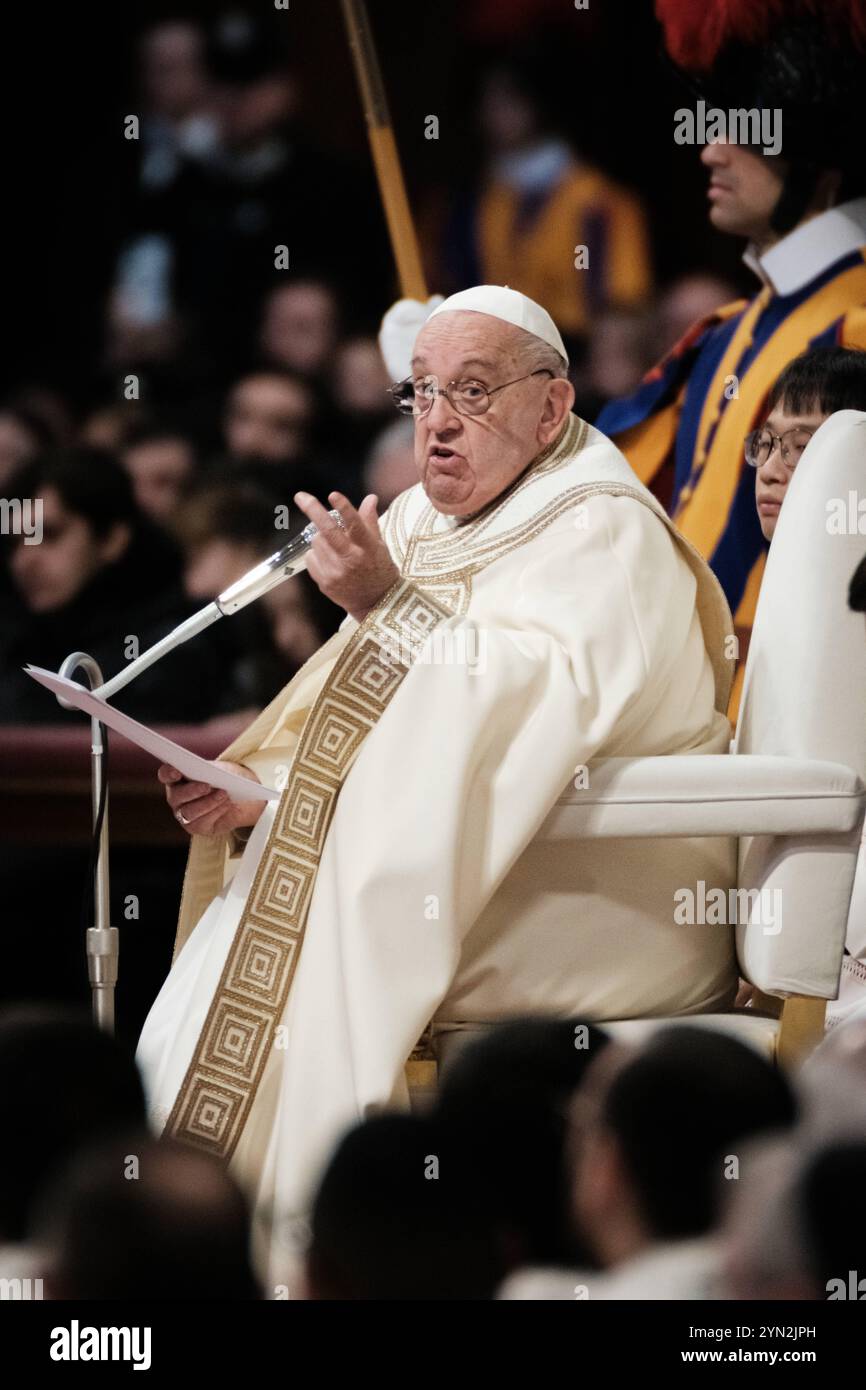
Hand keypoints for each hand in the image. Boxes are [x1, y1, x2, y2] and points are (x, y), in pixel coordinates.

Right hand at [158, 761, 265, 837]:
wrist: (238, 797)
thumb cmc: (223, 779)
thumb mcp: (218, 770)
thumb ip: (209, 771)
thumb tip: (210, 774)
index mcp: (176, 779)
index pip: (165, 775)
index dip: (168, 773)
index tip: (177, 771)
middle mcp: (176, 798)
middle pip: (177, 796)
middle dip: (192, 791)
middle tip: (207, 786)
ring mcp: (183, 814)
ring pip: (190, 812)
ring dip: (208, 803)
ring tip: (224, 794)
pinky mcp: (196, 827)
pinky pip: (202, 822)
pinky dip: (216, 811)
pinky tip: (227, 804)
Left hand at [294, 490, 399, 622]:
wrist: (376, 603)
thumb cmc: (379, 569)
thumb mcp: (379, 546)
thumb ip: (370, 522)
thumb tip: (370, 497)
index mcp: (368, 549)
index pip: (356, 526)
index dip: (344, 509)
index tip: (333, 495)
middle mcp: (352, 561)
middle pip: (328, 532)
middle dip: (313, 511)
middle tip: (300, 496)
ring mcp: (336, 573)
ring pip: (316, 542)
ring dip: (321, 537)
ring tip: (335, 546)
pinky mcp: (325, 583)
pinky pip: (311, 557)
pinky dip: (317, 554)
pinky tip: (330, 561)